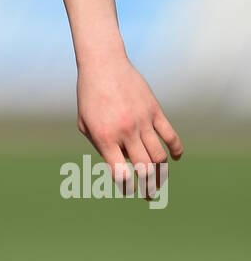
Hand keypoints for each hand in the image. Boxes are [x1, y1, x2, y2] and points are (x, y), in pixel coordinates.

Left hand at [77, 50, 182, 197]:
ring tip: (159, 178)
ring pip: (159, 155)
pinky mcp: (155, 110)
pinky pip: (170, 135)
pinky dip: (175, 149)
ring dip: (161, 171)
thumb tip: (121, 163)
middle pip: (144, 168)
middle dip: (148, 186)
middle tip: (150, 195)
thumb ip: (100, 146)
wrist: (103, 65)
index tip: (129, 190)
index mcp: (105, 138)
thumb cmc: (89, 96)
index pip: (120, 173)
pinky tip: (174, 158)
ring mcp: (142, 121)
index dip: (126, 187)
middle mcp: (125, 132)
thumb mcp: (84, 124)